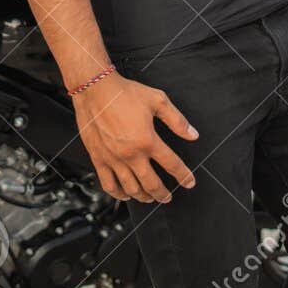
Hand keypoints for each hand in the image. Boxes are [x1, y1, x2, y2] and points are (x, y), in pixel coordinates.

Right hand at [72, 72, 198, 202]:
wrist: (94, 89)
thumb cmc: (125, 93)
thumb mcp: (158, 100)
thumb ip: (177, 120)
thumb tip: (193, 135)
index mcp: (148, 140)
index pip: (172, 164)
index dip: (184, 176)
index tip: (190, 183)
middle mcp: (130, 154)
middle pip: (151, 183)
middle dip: (162, 194)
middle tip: (168, 197)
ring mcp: (113, 159)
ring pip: (131, 188)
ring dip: (143, 197)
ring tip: (150, 199)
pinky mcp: (98, 159)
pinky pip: (108, 184)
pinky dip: (118, 194)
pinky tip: (126, 195)